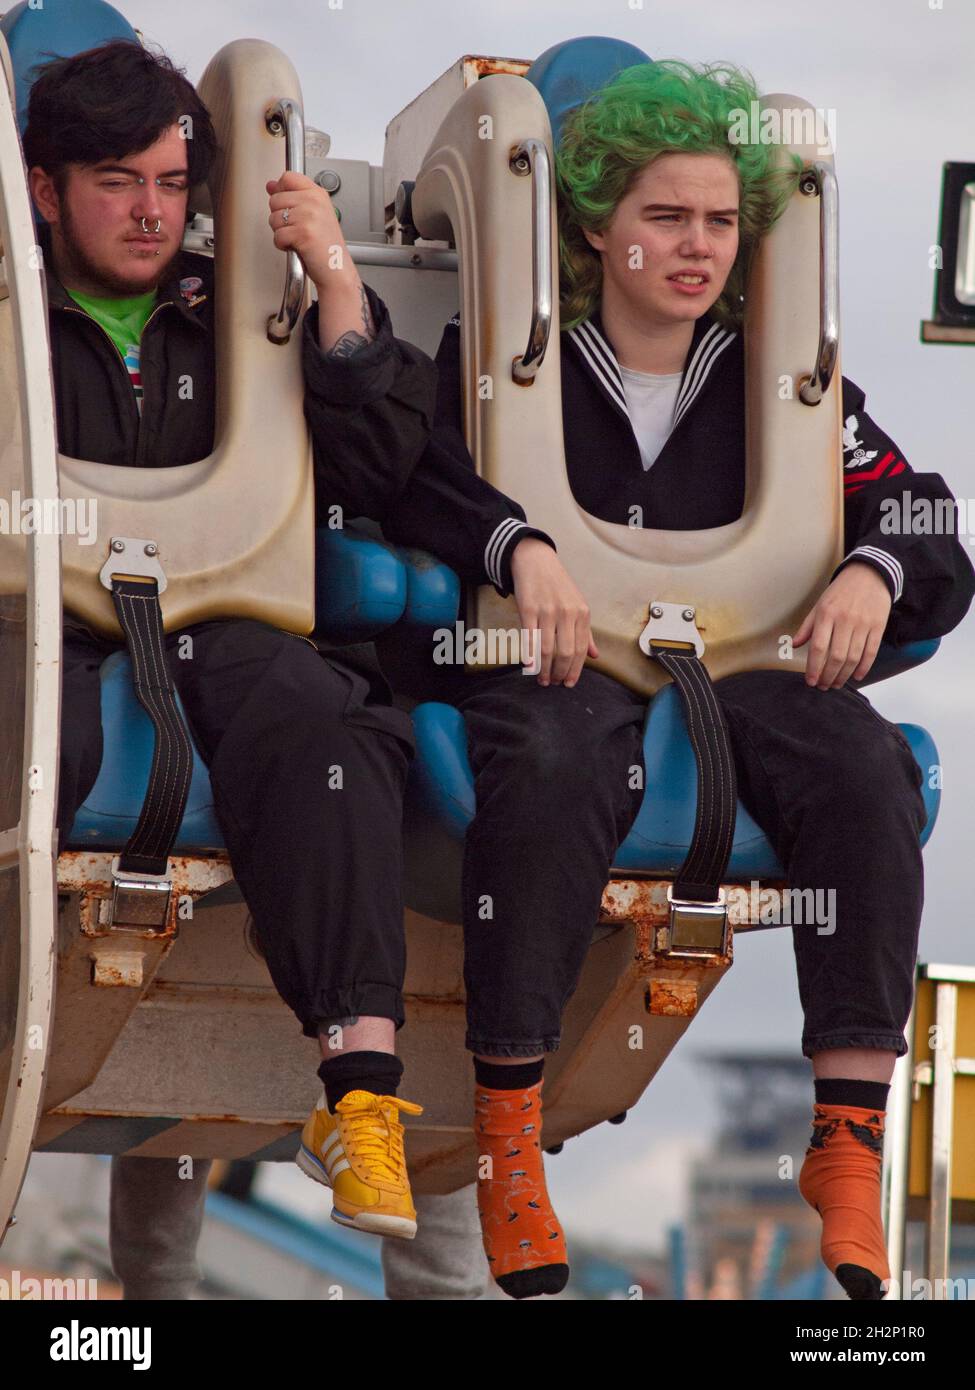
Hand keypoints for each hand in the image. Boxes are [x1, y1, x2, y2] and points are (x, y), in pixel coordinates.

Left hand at [266, 170, 350, 291]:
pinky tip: (296, 247)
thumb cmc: (326, 246)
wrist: (337, 270)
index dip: (280, 191)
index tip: (286, 204)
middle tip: (296, 228)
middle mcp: (314, 201)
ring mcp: (309, 216)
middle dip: (279, 217)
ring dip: (281, 232)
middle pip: (276, 199)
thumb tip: (271, 186)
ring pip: (274, 218)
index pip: (288, 177)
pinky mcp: (302, 232)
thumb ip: (292, 197)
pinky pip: (277, 235)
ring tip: (297, 238)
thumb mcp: (314, 214)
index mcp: (318, 193)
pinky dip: (283, 245)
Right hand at [509, 537, 596, 686]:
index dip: (575, 670)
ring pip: (547, 648)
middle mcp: (567, 612)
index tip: (568, 683)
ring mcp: (547, 610)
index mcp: (582, 613)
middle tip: (553, 683)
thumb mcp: (578, 605)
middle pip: (566, 652)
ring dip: (543, 669)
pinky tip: (529, 666)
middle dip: (559, 672)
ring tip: (541, 679)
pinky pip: (530, 637)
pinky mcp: (528, 608)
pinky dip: (529, 654)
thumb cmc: (558, 586)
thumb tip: (595, 656)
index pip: (581, 649)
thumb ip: (586, 632)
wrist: (536, 561)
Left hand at [792, 562, 891, 688]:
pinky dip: (864, 667)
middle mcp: (845, 620)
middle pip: (836, 657)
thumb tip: (794, 645)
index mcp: (827, 614)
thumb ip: (807, 627)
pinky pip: (871, 652)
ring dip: (844, 675)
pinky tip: (857, 676)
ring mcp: (863, 623)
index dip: (814, 668)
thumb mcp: (820, 605)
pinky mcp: (878, 625)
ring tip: (836, 683)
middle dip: (828, 676)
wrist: (869, 574)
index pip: (818, 647)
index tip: (811, 681)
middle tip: (823, 686)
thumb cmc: (840, 592)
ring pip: (854, 657)